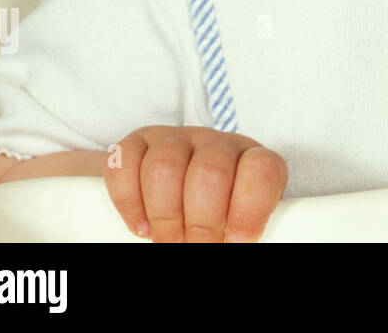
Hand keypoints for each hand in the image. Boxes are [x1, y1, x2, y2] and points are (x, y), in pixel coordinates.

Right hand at [105, 125, 287, 242]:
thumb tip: (235, 245)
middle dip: (201, 223)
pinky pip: (124, 163)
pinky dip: (128, 201)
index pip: (263, 170)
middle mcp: (216, 144)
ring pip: (165, 167)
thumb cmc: (213, 215)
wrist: (170, 190)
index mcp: (251, 161)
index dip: (251, 208)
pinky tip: (139, 225)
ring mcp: (176, 138)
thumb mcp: (235, 223)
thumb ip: (239, 233)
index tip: (237, 241)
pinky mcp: (138, 142)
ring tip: (167, 242)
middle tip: (193, 249)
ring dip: (164, 216)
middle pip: (210, 172)